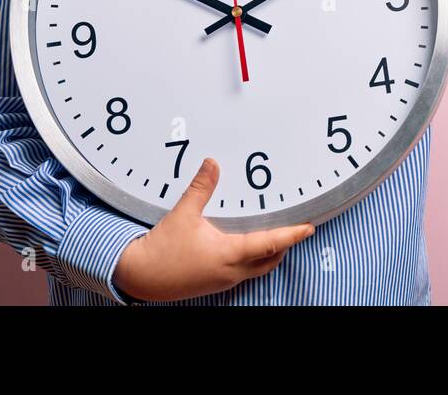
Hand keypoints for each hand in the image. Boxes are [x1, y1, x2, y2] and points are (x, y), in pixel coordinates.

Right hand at [113, 157, 315, 302]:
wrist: (138, 276)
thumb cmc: (161, 250)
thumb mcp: (183, 214)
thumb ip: (201, 188)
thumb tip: (213, 163)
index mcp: (229, 254)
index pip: (271, 243)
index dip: (292, 234)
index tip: (309, 227)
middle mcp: (231, 271)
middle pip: (270, 259)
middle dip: (286, 244)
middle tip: (297, 228)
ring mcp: (223, 280)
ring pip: (258, 269)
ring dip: (270, 253)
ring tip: (277, 235)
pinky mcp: (214, 283)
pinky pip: (243, 273)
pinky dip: (253, 260)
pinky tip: (246, 247)